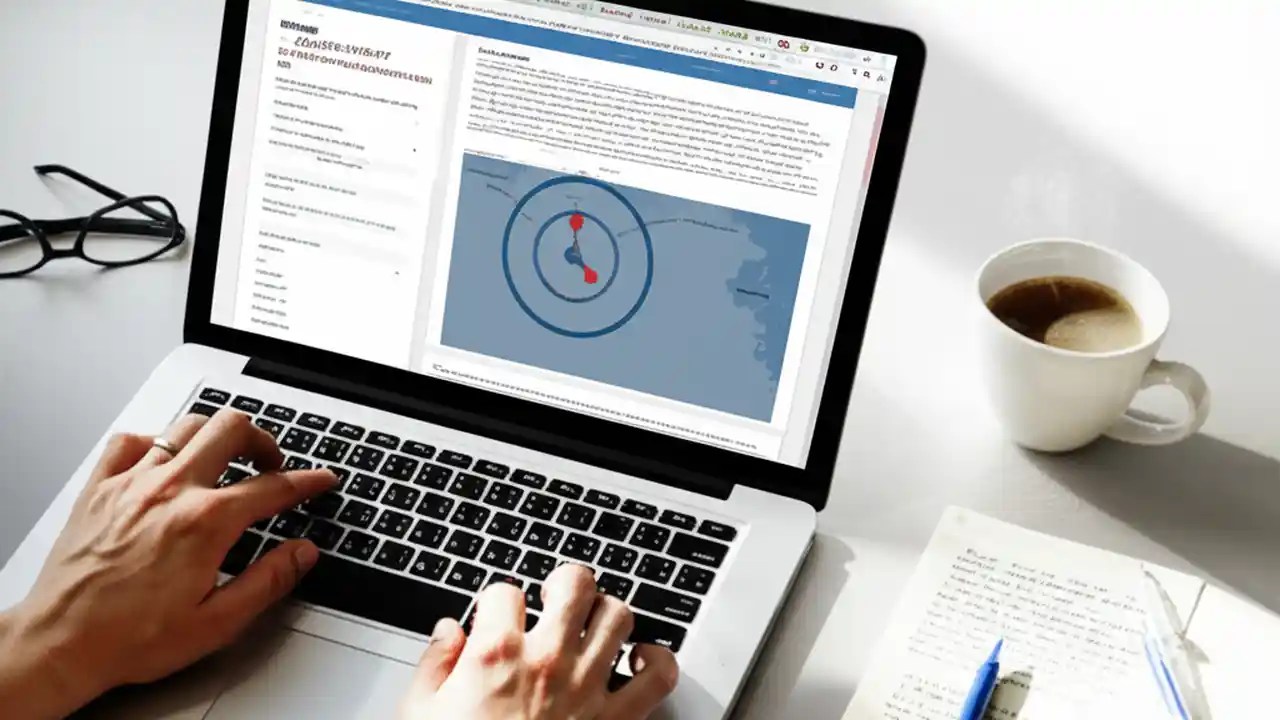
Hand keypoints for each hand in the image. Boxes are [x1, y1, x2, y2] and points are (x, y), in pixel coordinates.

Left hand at [0, 409, 335, 718]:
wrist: (61, 643)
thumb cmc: (130, 637)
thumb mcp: (218, 622)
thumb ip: (268, 581)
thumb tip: (302, 554)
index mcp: (206, 523)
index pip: (273, 486)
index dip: (307, 481)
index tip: (319, 480)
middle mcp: (171, 491)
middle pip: (231, 429)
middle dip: (263, 440)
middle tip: (270, 462)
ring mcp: (132, 483)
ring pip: (186, 426)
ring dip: (214, 435)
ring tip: (225, 455)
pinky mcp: (99, 487)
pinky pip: (130, 441)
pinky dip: (154, 442)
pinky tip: (163, 460)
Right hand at [400, 564, 677, 719]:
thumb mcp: (420, 714)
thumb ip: (435, 665)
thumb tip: (448, 632)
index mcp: (495, 654)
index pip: (504, 591)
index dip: (499, 602)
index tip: (498, 618)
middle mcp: (547, 661)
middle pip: (574, 583)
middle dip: (564, 583)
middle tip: (555, 598)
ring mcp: (587, 687)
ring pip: (618, 615)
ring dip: (607, 614)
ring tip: (593, 624)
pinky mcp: (617, 719)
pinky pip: (658, 676)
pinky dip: (657, 661)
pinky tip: (639, 660)